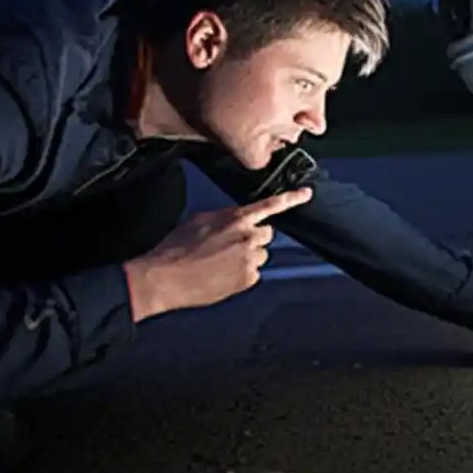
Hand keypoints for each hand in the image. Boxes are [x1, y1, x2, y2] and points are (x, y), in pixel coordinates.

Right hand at [123, 188, 312, 320]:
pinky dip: (243, 274)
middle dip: (254, 238)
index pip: (270, 206)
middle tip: (231, 245)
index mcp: (236, 219)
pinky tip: (222, 275)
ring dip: (248, 256)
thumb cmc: (176, 248)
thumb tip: (237, 220)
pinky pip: (254, 273)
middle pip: (267, 234)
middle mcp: (248, 237)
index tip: (307, 193)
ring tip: (222, 262)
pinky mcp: (249, 279)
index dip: (291, 198)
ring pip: (261, 255)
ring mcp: (251, 259)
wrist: (165, 277)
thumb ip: (226, 217)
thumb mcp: (199, 220)